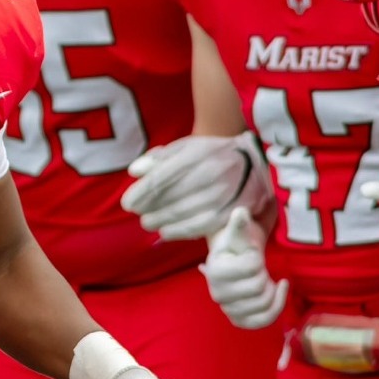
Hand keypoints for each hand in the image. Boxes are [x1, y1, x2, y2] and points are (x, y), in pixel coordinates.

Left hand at [121, 134, 269, 240]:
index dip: (141, 192)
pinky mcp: (233, 210)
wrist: (250, 160)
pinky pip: (202, 226)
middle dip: (149, 207)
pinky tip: (166, 231)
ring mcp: (225, 193)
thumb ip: (158, 158)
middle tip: (138, 213)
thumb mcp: (185, 147)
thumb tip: (135, 171)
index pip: (163, 176)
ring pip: (185, 213)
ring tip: (148, 222)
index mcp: (198, 153)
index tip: (128, 202)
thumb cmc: (209, 154)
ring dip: (161, 220)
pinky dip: (180, 231)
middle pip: (172, 196)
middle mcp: (213, 172)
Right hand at [200, 207, 287, 329]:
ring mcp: (228, 309)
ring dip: (271, 289)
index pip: (252, 266)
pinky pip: (265, 320)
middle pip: (259, 286)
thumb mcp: (237, 233)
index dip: (257, 258)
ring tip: (265, 280)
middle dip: (264, 274)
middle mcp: (217, 293)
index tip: (252, 255)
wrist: (232, 264)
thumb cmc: (236, 247)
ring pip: (264, 303)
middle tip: (259, 269)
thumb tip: (241, 212)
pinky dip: (278, 305)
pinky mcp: (240, 321)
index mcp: (214, 271)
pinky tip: (279, 289)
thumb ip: (239, 223)